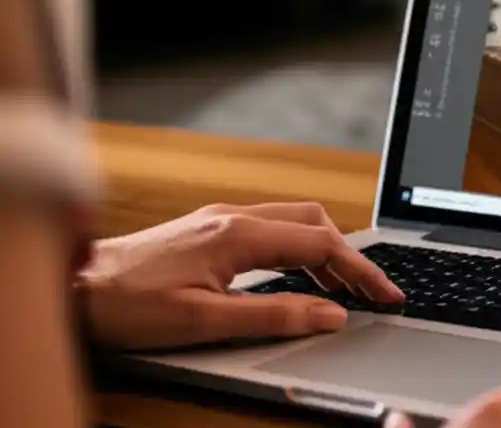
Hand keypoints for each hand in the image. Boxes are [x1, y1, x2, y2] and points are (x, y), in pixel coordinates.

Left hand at [78, 202, 402, 349]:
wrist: (74, 286)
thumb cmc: (128, 305)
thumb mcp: (204, 321)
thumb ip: (274, 315)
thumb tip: (330, 316)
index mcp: (239, 235)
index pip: (321, 246)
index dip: (361, 272)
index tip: (387, 295)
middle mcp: (234, 217)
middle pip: (315, 223)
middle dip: (350, 255)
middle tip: (371, 292)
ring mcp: (220, 219)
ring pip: (294, 221)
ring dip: (325, 251)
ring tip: (343, 289)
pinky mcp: (208, 228)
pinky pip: (271, 228)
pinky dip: (298, 249)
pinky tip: (297, 276)